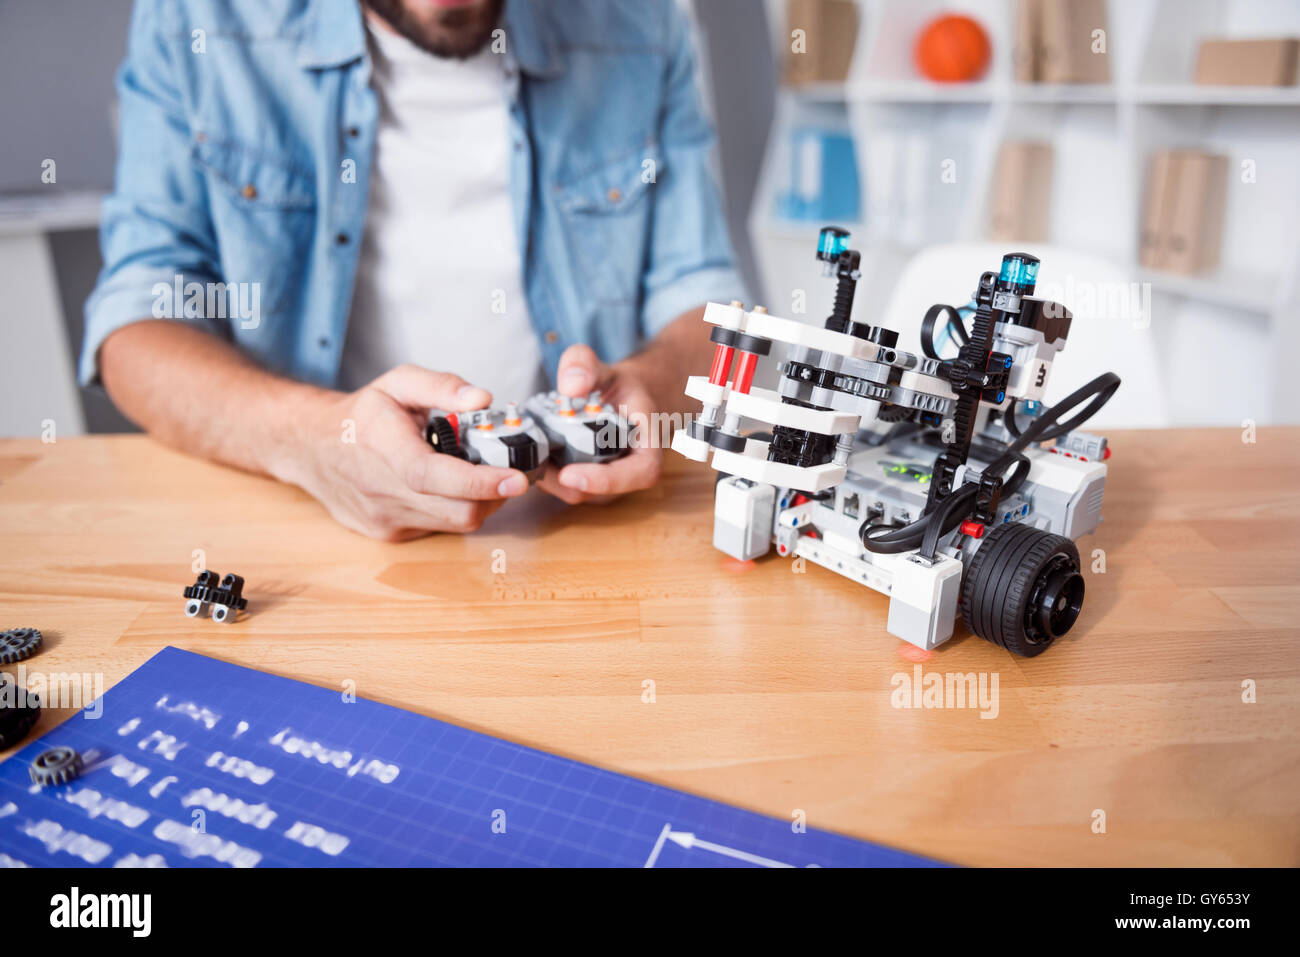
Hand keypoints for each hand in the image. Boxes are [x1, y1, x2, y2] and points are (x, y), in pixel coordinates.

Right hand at [276, 364, 529, 539]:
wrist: (310, 448)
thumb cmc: (361, 415)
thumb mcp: (398, 383)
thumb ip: (442, 386)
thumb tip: (483, 398)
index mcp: (383, 445)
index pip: (434, 476)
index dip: (480, 482)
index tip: (517, 478)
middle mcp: (381, 489)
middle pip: (458, 510)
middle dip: (494, 493)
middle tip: (507, 470)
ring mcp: (384, 518)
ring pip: (454, 524)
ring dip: (478, 503)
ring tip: (476, 474)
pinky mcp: (388, 535)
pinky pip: (438, 529)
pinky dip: (453, 510)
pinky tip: (445, 489)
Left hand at [537, 345, 661, 504]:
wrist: (622, 403)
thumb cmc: (620, 389)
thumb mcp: (605, 368)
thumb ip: (586, 366)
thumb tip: (569, 387)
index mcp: (648, 445)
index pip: (640, 473)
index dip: (606, 480)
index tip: (569, 474)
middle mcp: (628, 471)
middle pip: (596, 491)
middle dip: (558, 476)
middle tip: (531, 447)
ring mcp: (605, 483)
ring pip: (573, 492)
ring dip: (547, 473)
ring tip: (530, 441)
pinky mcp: (585, 485)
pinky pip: (562, 487)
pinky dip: (544, 470)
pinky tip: (532, 447)